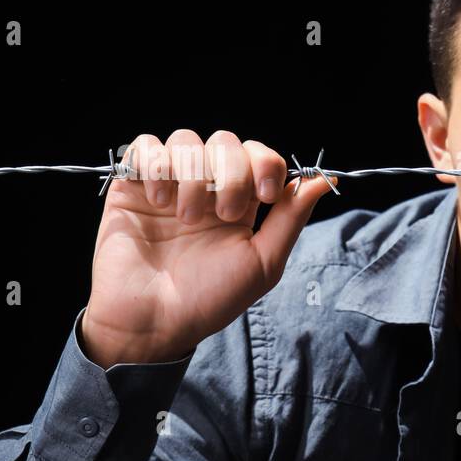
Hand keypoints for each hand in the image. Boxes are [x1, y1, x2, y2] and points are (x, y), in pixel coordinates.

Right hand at [82, 129, 335, 367]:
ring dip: (192, 176)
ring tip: (184, 218)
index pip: (259, 154)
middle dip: (231, 174)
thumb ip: (293, 217)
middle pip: (226, 142)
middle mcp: (207, 188)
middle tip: (223, 216)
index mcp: (242, 202)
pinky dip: (156, 166)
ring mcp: (170, 184)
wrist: (154, 320)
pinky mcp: (132, 186)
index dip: (265, 164)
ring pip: (186, 140)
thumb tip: (328, 181)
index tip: (265, 195)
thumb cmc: (211, 298)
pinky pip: (145, 146)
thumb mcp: (264, 261)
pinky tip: (157, 201)